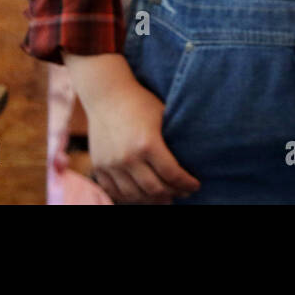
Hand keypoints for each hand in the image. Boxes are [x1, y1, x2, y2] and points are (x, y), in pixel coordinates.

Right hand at [83, 77, 201, 202]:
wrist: (107, 94)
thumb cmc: (140, 102)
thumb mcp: (163, 116)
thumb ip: (174, 138)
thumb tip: (195, 155)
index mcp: (148, 144)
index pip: (172, 174)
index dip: (186, 184)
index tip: (195, 186)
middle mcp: (128, 158)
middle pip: (154, 189)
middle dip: (172, 193)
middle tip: (182, 193)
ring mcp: (111, 164)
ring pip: (134, 195)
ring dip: (151, 200)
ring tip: (164, 197)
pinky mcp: (99, 166)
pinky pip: (114, 191)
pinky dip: (129, 198)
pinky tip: (141, 195)